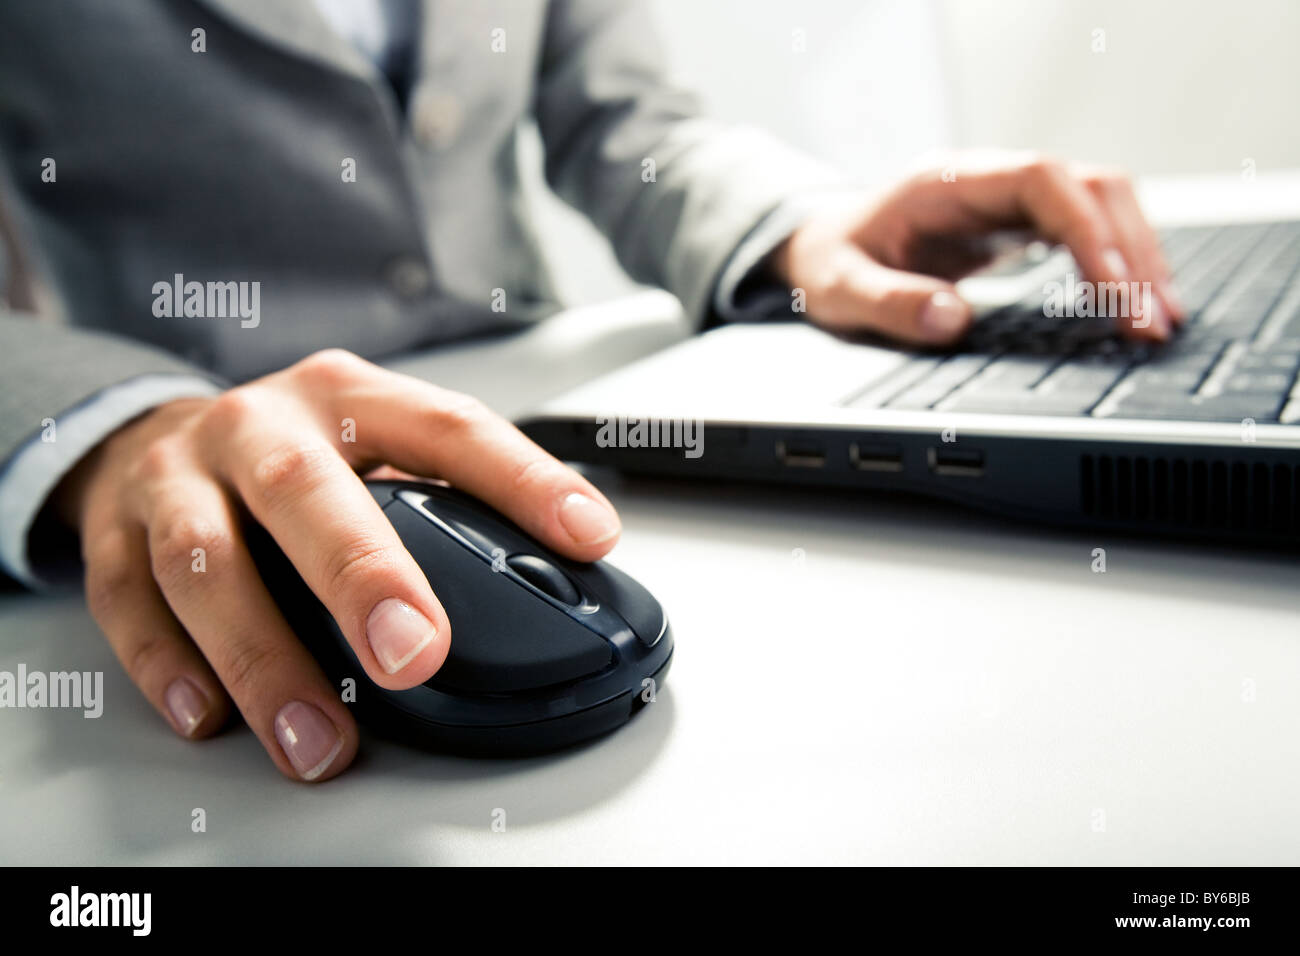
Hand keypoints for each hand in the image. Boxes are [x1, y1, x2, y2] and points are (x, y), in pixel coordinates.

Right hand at [55, 350, 621, 780]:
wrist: (150, 438)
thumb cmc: (289, 455)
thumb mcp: (373, 450)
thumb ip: (443, 501)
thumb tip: (549, 577)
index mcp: (347, 397)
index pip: (447, 427)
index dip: (521, 478)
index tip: (585, 536)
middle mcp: (260, 426)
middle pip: (306, 490)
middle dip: (362, 575)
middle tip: (416, 653)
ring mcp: (177, 477)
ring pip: (207, 561)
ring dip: (263, 656)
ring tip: (318, 736)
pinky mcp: (113, 536)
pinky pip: (131, 605)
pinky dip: (170, 666)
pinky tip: (212, 714)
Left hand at [769, 150, 1184, 345]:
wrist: (822, 248)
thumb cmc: (829, 263)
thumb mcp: (839, 290)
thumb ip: (888, 304)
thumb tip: (952, 320)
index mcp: (947, 182)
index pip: (1043, 180)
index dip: (1086, 230)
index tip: (1111, 288)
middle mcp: (987, 181)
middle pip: (1089, 187)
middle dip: (1129, 250)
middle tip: (1152, 319)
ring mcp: (1007, 200)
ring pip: (1099, 205)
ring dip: (1135, 255)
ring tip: (1158, 318)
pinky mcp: (1017, 225)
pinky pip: (1085, 229)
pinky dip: (1116, 262)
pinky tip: (1133, 302)